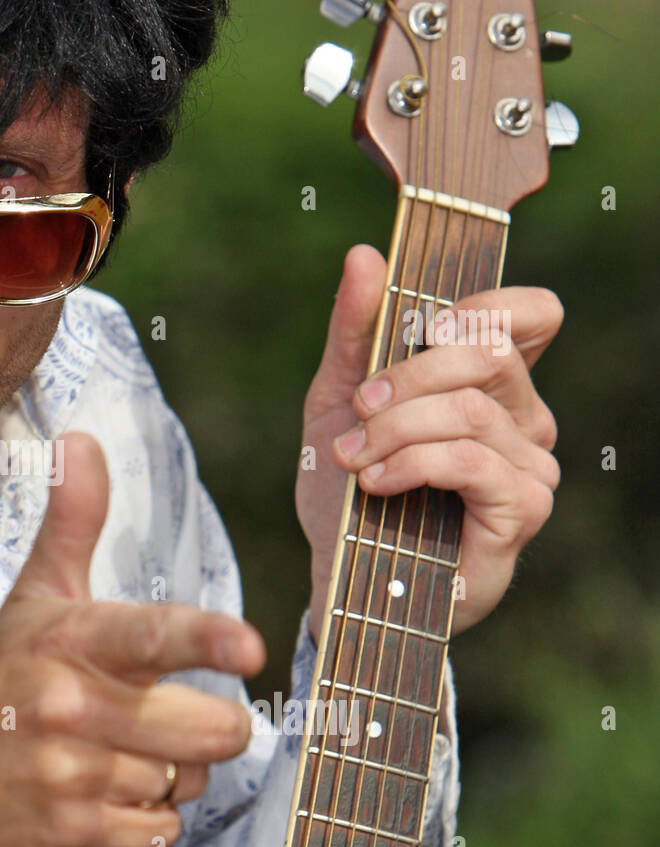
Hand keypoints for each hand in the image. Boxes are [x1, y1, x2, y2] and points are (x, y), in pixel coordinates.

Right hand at [0, 432, 265, 846]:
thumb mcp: (32, 602)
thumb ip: (72, 524)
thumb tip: (83, 439)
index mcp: (69, 641)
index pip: (151, 635)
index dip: (206, 639)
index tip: (249, 648)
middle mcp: (69, 706)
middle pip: (215, 729)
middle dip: (205, 730)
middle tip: (150, 718)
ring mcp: (70, 776)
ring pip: (187, 783)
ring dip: (161, 778)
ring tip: (100, 761)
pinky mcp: (74, 836)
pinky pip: (159, 832)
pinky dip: (136, 824)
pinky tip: (87, 801)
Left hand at [297, 245, 561, 641]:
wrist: (339, 572)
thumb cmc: (347, 485)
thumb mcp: (335, 398)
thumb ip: (354, 329)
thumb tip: (365, 254)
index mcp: (490, 381)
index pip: (531, 314)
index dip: (486, 304)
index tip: (424, 325)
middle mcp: (524, 417)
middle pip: (489, 354)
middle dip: (408, 375)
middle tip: (360, 409)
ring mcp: (531, 465)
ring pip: (471, 410)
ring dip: (395, 430)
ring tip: (354, 461)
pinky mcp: (522, 511)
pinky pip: (473, 461)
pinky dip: (413, 464)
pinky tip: (377, 483)